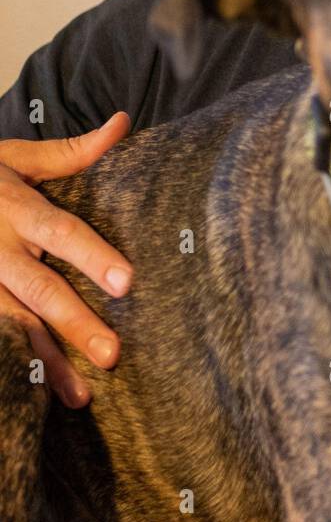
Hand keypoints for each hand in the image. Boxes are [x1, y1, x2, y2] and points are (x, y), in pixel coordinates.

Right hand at [0, 114, 131, 407]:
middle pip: (39, 289)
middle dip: (74, 323)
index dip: (92, 256)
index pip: (61, 231)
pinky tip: (32, 397)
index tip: (126, 282)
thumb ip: (70, 152)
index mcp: (15, 207)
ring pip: (12, 325)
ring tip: (79, 395)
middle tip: (111, 354)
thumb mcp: (15, 155)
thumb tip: (123, 124)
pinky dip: (10, 366)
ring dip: (45, 361)